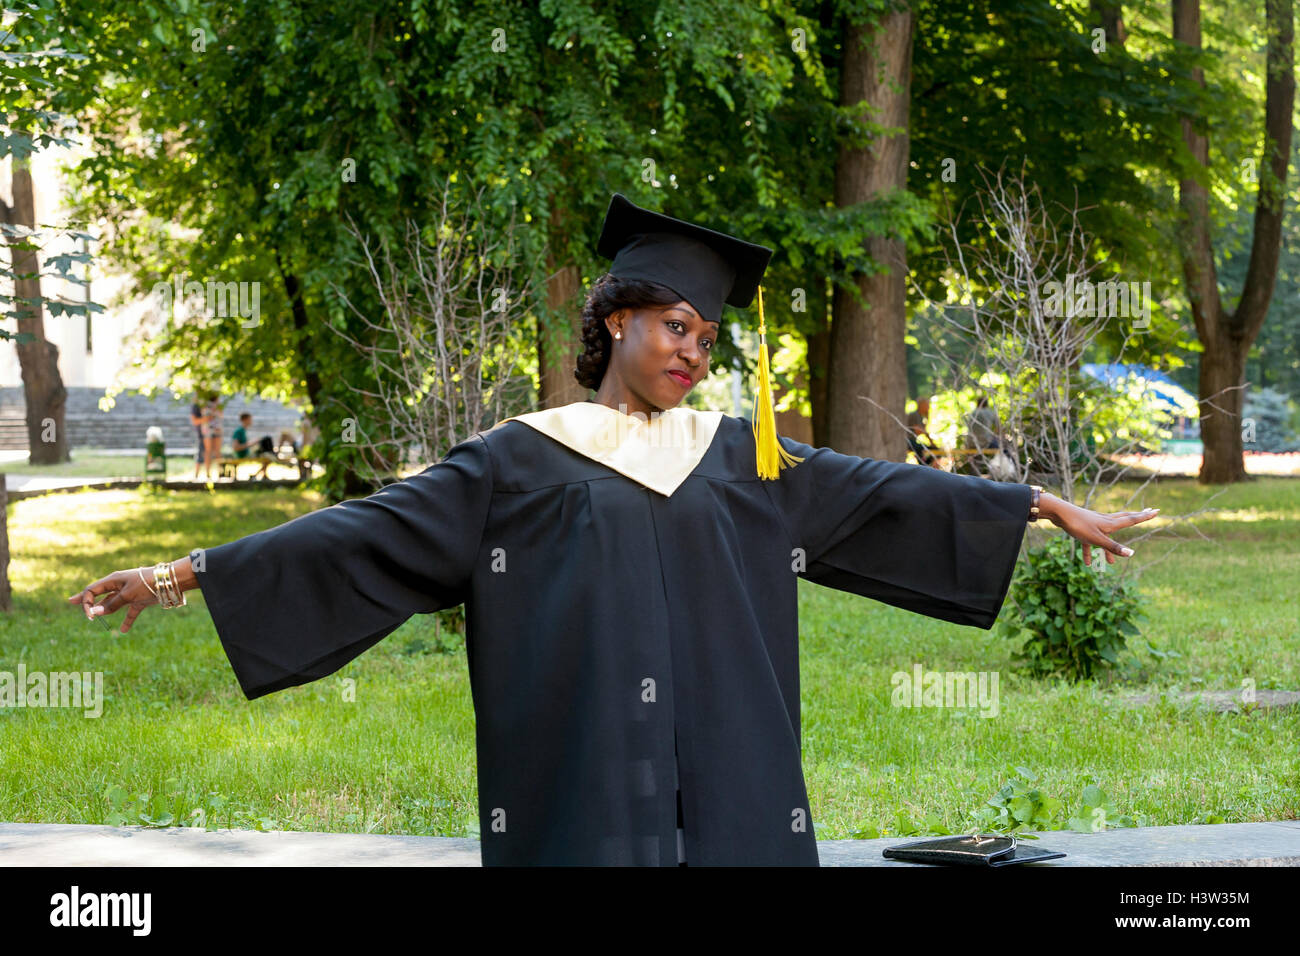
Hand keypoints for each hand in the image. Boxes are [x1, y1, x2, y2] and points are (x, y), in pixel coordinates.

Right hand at [66, 567, 160, 633]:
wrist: (171, 581)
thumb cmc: (147, 583)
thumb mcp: (127, 594)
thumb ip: (112, 604)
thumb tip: (94, 612)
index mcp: (113, 580)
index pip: (92, 590)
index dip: (86, 602)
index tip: (89, 616)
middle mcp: (120, 585)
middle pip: (99, 594)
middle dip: (86, 599)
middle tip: (70, 601)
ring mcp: (130, 593)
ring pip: (113, 603)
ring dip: (105, 610)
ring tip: (94, 617)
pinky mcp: (141, 600)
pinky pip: (131, 612)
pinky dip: (127, 621)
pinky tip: (124, 631)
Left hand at [1038, 494, 1159, 565]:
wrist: (1058, 513)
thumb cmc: (1078, 525)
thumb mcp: (1097, 539)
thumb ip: (1113, 547)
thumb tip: (1131, 554)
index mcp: (1111, 524)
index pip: (1132, 519)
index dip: (1144, 516)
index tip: (1157, 511)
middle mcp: (1104, 521)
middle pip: (1124, 519)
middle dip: (1136, 518)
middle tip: (1148, 511)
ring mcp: (1093, 524)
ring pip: (1107, 535)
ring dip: (1109, 548)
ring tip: (1111, 562)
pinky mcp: (1083, 528)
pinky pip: (1089, 542)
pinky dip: (1089, 552)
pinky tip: (1087, 564)